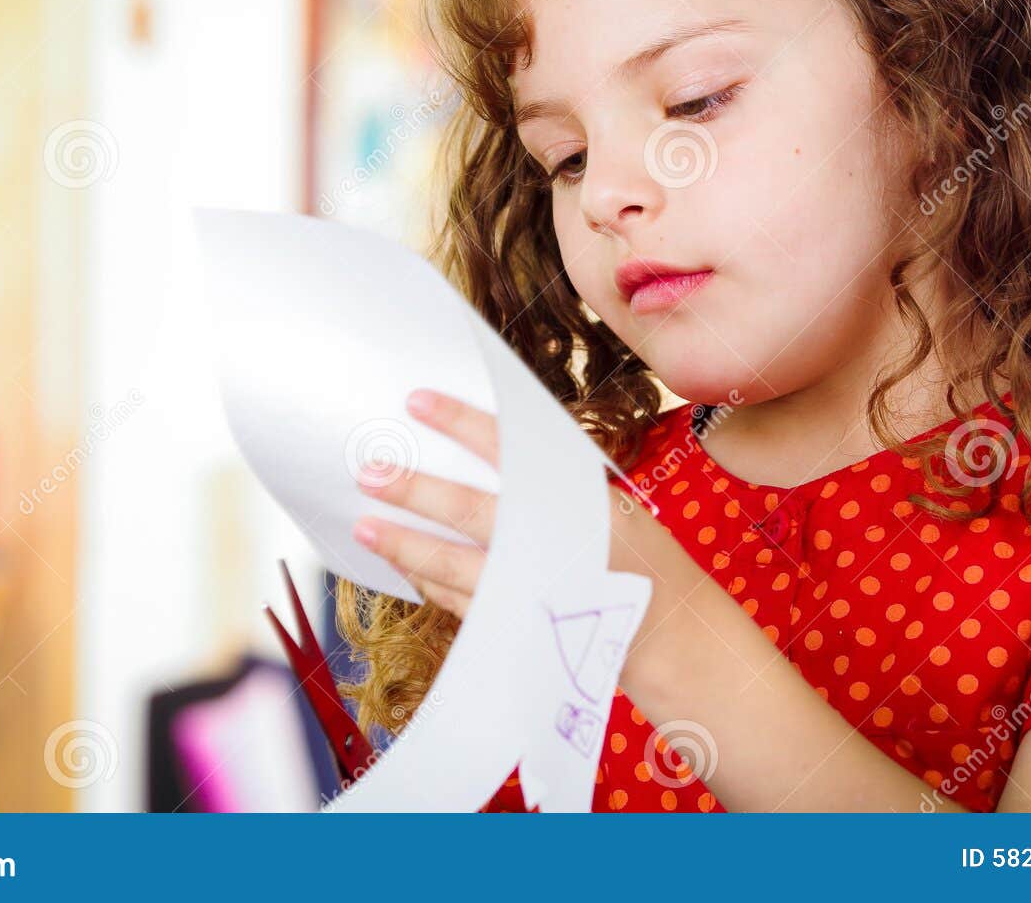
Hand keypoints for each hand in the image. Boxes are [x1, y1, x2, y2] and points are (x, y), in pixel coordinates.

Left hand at [350, 388, 649, 618]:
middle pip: (467, 510)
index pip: (508, 447)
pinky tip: (403, 563)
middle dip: (413, 489)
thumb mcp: (605, 499)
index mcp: (575, 495)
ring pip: (450, 565)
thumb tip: (481, 440)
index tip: (416, 401)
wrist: (664, 631)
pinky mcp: (515, 625)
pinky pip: (458, 601)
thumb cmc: (633, 552)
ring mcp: (530, 589)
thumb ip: (550, 474)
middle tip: (370, 472)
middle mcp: (551, 540)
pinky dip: (426, 581)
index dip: (459, 421)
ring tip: (366, 526)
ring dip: (404, 544)